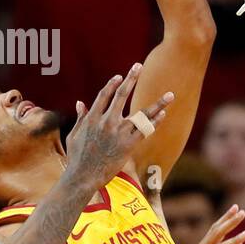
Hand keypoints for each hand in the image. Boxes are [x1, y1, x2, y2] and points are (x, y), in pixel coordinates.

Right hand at [64, 64, 171, 192]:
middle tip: (138, 66)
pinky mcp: (128, 145)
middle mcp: (106, 122)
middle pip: (121, 95)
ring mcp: (118, 133)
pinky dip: (155, 122)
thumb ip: (80, 118)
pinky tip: (163, 114)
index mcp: (92, 118)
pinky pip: (145, 131)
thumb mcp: (74, 135)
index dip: (113, 84)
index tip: (121, 76)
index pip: (104, 95)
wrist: (82, 177)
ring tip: (170, 94)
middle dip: (131, 79)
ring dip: (158, 104)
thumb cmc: (76, 158)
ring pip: (141, 114)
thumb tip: (80, 103)